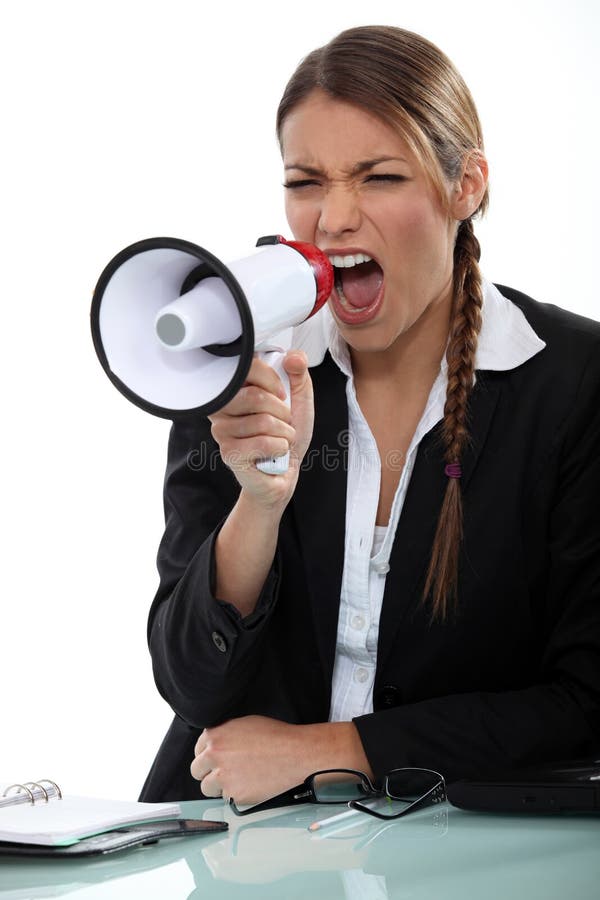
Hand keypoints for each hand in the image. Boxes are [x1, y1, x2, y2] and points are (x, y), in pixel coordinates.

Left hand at [190, 716, 372, 805]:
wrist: (295, 752)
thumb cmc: (275, 736)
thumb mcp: (244, 724)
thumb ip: (223, 734)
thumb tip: (215, 744)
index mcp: (215, 736)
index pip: (197, 750)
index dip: (208, 756)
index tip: (216, 760)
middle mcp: (214, 756)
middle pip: (197, 771)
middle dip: (208, 772)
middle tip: (223, 772)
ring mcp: (223, 777)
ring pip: (208, 788)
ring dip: (219, 786)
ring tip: (238, 779)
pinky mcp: (235, 795)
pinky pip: (227, 798)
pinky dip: (236, 794)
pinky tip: (250, 783)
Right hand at [208, 351, 313, 508]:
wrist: (282, 473)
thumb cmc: (285, 437)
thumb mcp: (299, 401)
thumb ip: (299, 376)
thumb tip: (295, 356)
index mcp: (234, 390)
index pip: (248, 368)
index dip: (273, 380)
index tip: (282, 395)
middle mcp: (222, 408)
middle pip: (255, 396)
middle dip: (282, 412)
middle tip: (283, 423)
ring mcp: (222, 431)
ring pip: (263, 421)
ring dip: (284, 433)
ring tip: (279, 439)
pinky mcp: (229, 452)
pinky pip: (263, 442)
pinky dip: (280, 448)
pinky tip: (275, 453)